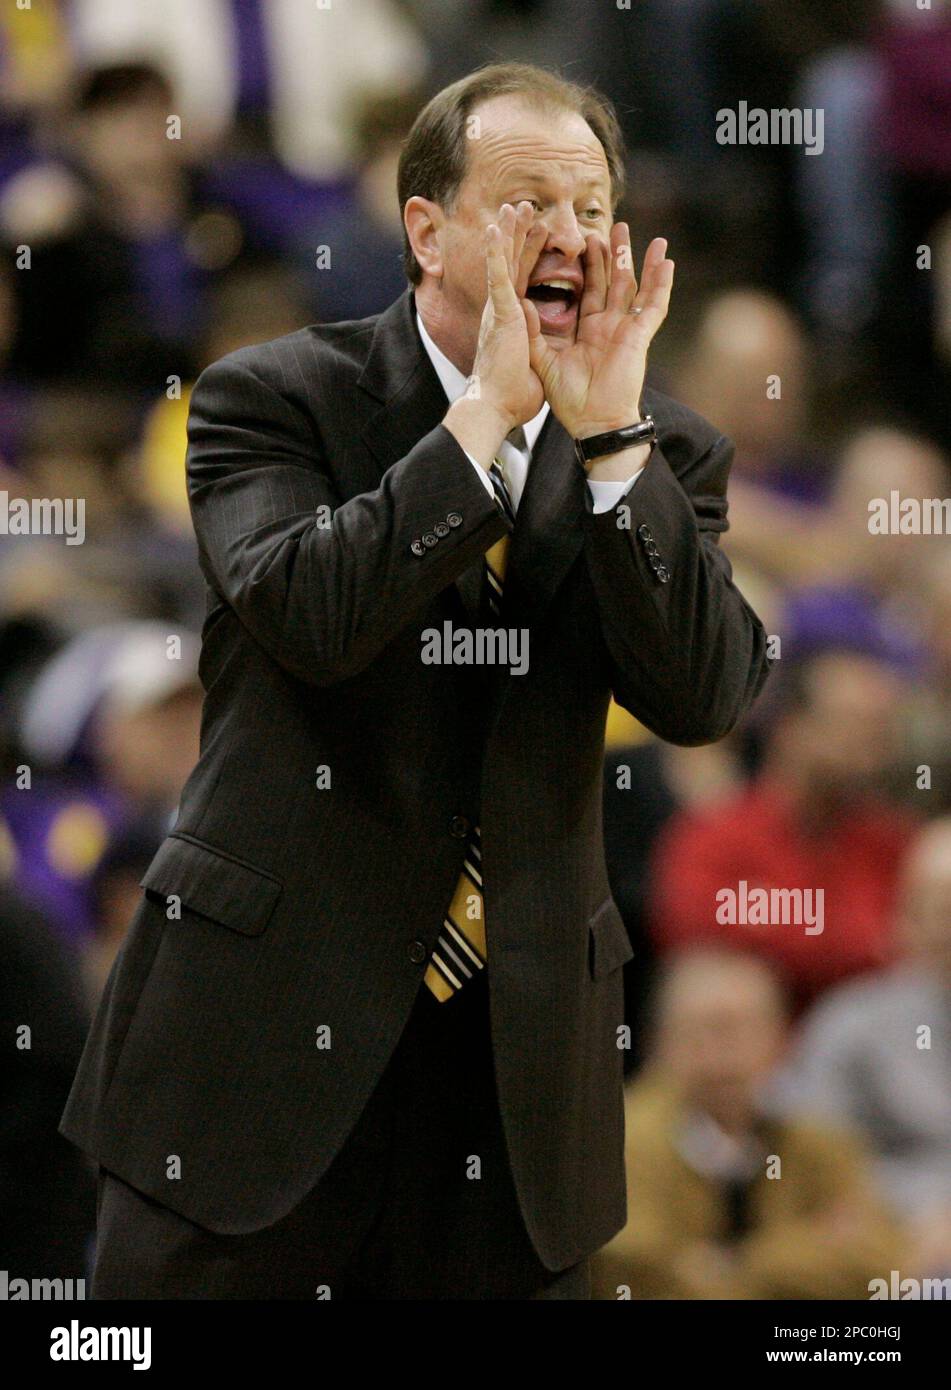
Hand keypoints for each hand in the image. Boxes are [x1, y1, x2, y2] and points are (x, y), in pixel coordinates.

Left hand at [523, 227, 673, 438]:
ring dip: (636, 259)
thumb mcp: (543, 360)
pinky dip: (661, 283)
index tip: (581, 240)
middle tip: (610, 225)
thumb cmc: (570, 399)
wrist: (592, 422)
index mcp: (587, 329)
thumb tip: (519, 302)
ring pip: (633, 286)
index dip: (586, 266)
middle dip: (611, 253)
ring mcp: (626, 329)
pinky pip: (654, 306)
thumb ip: (533, 331)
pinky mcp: (639, 337)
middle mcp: (608, 325)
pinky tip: (666, 260)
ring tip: (639, 233)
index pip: (587, 289)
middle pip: (611, 281)